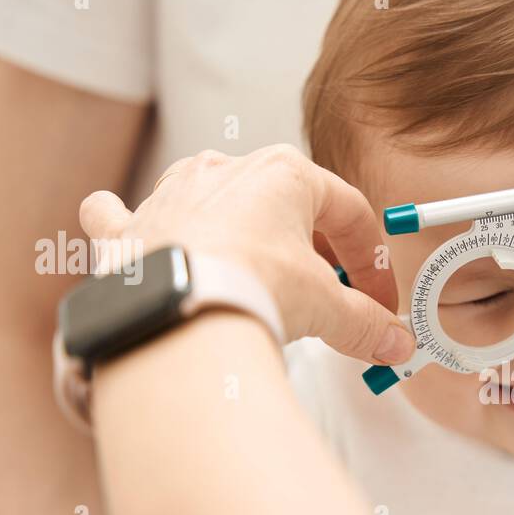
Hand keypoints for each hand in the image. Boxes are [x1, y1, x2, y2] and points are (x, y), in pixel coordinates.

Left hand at [79, 145, 413, 362]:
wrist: (178, 313)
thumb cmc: (250, 287)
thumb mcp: (327, 308)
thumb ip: (365, 323)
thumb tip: (394, 343)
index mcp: (284, 174)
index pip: (347, 213)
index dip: (370, 261)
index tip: (376, 299)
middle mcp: (225, 171)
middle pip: (285, 207)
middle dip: (312, 251)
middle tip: (330, 294)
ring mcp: (173, 195)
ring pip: (210, 197)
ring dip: (233, 227)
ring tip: (249, 263)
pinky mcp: (130, 229)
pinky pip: (120, 212)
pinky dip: (125, 217)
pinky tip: (118, 215)